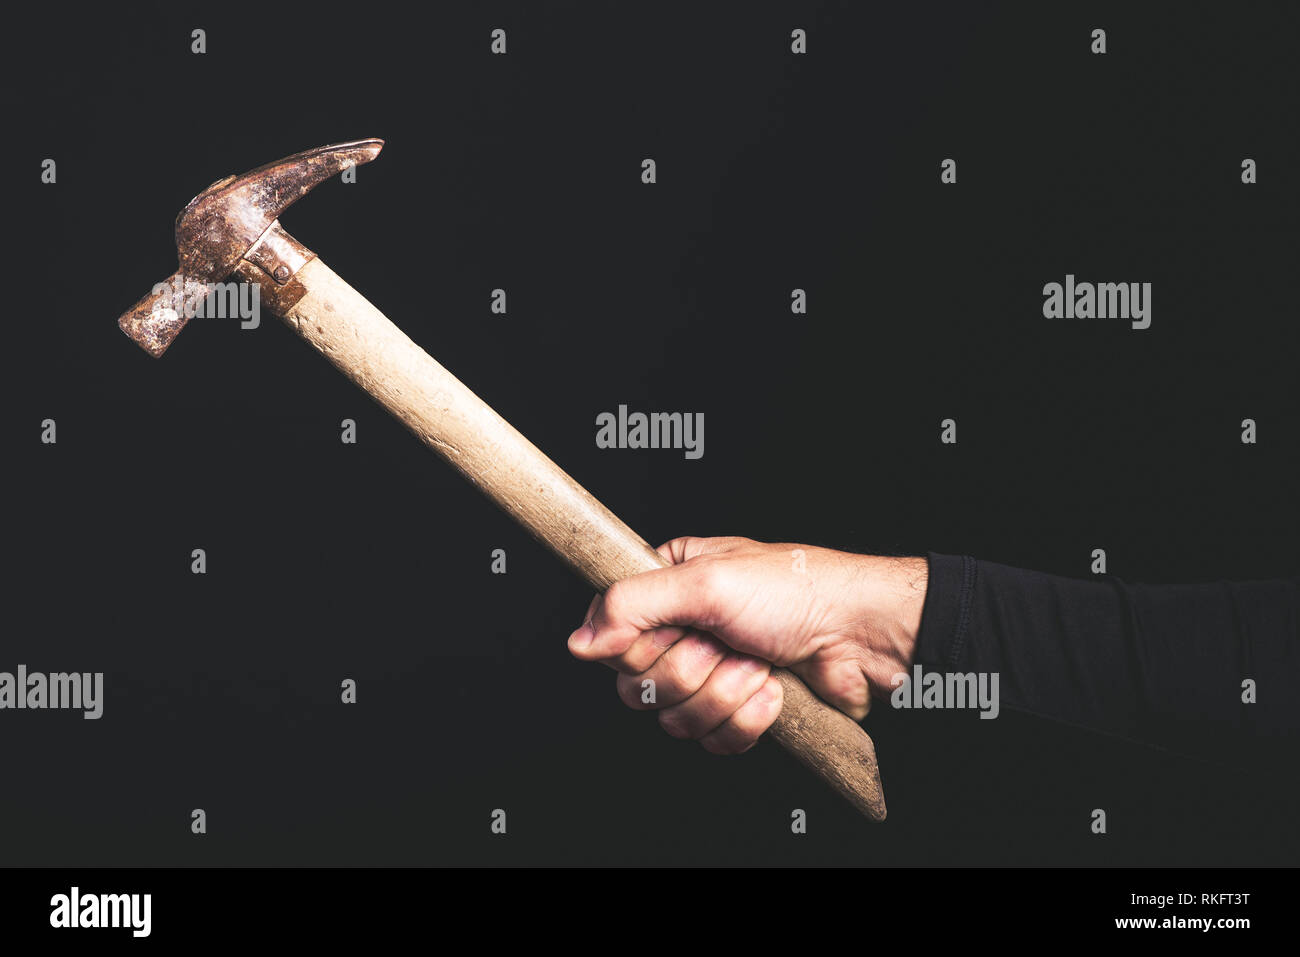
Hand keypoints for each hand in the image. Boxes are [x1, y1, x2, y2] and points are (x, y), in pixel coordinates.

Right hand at [567, 537, 927, 753]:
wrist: (862, 634)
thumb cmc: (795, 590)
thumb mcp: (705, 580)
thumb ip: (632, 604)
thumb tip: (580, 642)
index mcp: (667, 584)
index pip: (610, 635)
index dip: (639, 647)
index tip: (673, 632)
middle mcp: (681, 628)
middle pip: (638, 685)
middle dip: (691, 671)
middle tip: (726, 642)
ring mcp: (709, 672)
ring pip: (675, 719)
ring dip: (725, 694)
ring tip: (758, 662)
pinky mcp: (736, 709)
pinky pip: (712, 740)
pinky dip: (746, 719)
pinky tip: (772, 689)